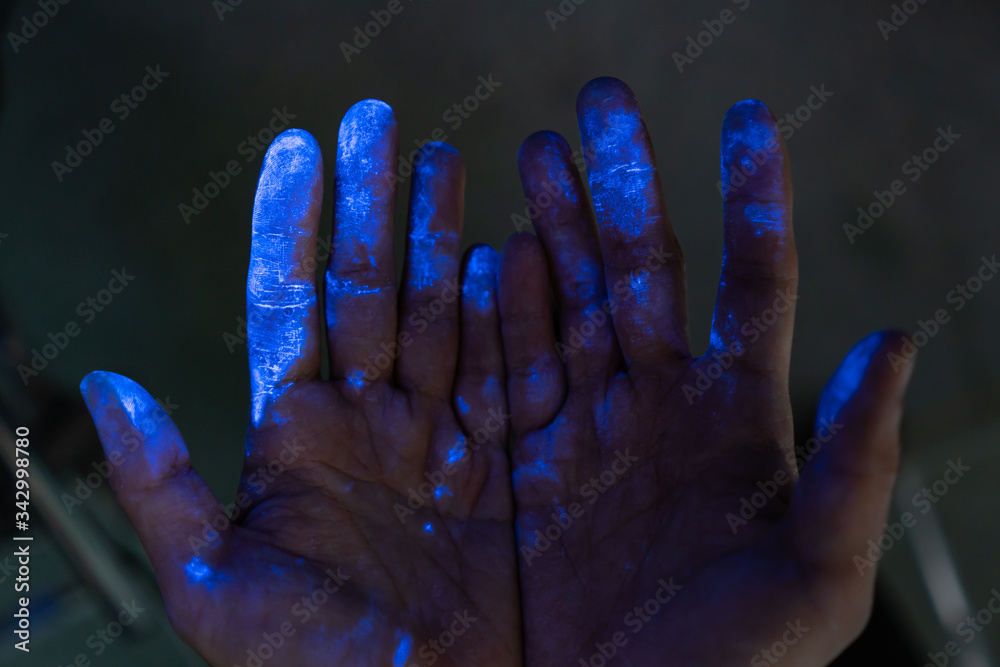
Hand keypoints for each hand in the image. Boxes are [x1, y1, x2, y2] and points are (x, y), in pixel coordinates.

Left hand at [81, 101, 520, 665]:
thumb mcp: (218, 593)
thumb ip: (165, 490)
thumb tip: (110, 386)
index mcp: (293, 437)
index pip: (287, 308)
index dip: (288, 227)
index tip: (298, 149)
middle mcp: (366, 419)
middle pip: (367, 289)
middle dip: (371, 206)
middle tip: (376, 119)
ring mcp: (439, 430)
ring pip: (439, 311)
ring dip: (440, 237)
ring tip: (444, 159)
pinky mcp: (505, 459)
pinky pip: (511, 369)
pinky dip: (515, 310)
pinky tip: (514, 248)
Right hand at [499, 77, 914, 665]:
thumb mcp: (814, 583)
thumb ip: (853, 466)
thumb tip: (891, 340)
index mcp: (733, 419)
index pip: (749, 285)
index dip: (753, 201)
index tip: (748, 120)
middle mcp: (655, 405)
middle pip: (640, 270)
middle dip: (623, 185)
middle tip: (599, 107)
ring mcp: (579, 424)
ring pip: (567, 299)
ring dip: (552, 225)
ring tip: (534, 154)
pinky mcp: (513, 457)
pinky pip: (499, 365)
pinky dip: (491, 308)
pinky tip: (482, 252)